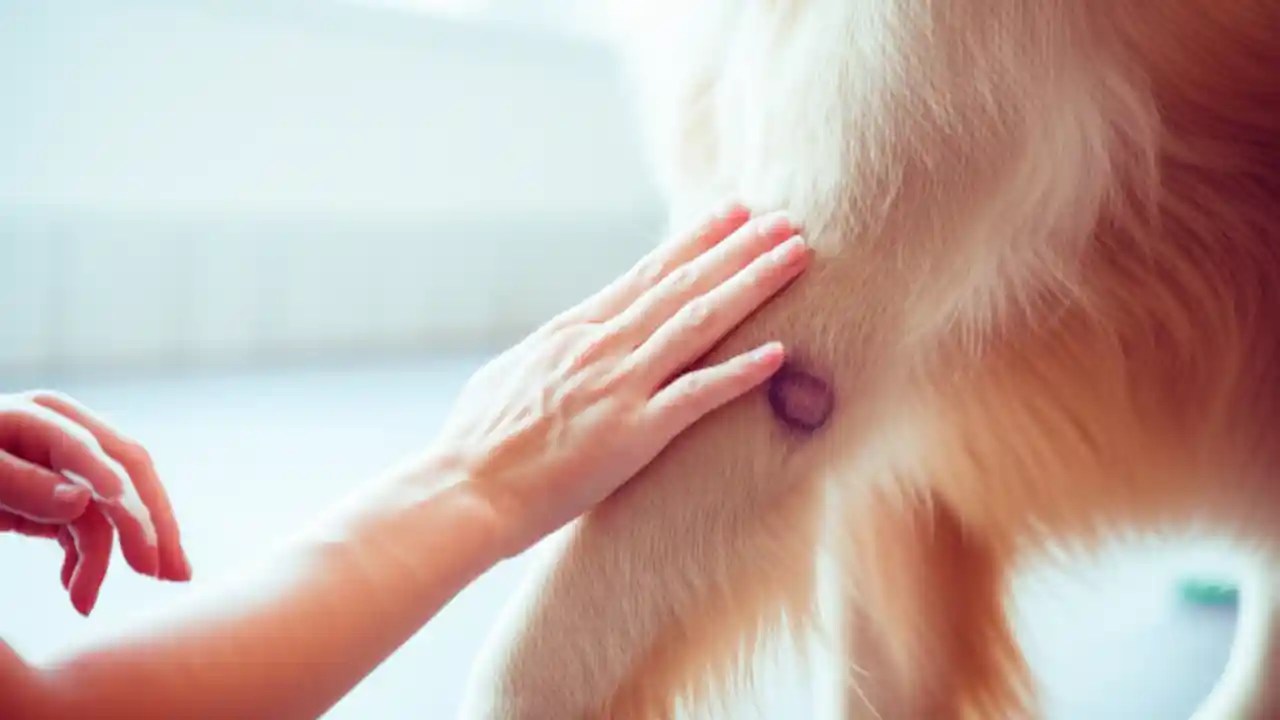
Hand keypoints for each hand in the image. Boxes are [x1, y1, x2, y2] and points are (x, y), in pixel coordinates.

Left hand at [0, 391, 190, 614]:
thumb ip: (17, 481)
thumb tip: (85, 499)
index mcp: (43, 416)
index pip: (100, 454)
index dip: (126, 499)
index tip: (145, 546)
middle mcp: (67, 433)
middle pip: (130, 475)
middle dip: (153, 527)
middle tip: (171, 574)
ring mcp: (65, 464)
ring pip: (114, 508)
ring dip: (120, 555)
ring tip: (107, 598)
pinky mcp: (58, 494)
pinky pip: (88, 527)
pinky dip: (88, 560)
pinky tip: (74, 589)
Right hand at [430, 203, 809, 556]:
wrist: (464, 489)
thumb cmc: (476, 443)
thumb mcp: (510, 375)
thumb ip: (550, 355)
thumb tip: (565, 343)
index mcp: (572, 331)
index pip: (645, 275)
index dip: (694, 243)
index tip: (731, 215)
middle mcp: (602, 346)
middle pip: (682, 285)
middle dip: (738, 248)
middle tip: (782, 220)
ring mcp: (620, 386)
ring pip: (699, 323)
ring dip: (751, 285)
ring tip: (793, 256)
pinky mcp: (633, 433)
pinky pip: (697, 396)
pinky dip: (740, 373)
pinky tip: (779, 353)